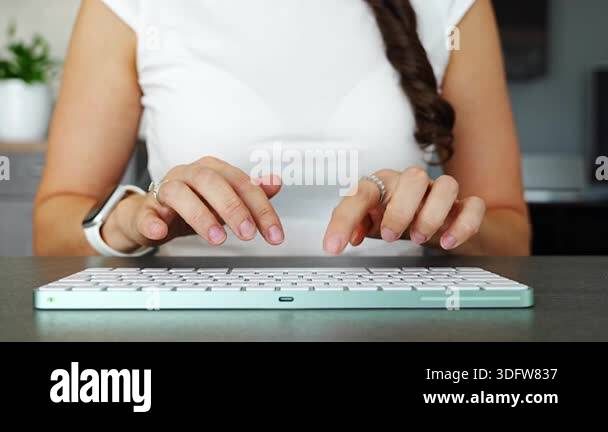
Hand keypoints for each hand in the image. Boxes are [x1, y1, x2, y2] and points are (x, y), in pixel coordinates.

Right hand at [102, 156, 283, 252]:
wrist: (153, 214)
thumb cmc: (194, 205)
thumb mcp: (225, 201)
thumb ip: (251, 193)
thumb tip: (276, 183)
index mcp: (213, 170)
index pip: (242, 184)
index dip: (261, 209)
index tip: (274, 234)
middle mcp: (189, 174)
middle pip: (212, 182)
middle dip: (233, 208)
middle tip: (248, 234)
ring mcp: (165, 189)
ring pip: (180, 193)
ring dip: (201, 216)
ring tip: (217, 238)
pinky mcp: (146, 208)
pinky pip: (147, 211)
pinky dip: (152, 221)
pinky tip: (160, 232)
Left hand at [323, 167, 485, 254]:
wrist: (440, 224)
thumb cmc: (400, 219)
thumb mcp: (373, 224)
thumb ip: (357, 226)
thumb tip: (349, 237)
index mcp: (385, 185)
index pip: (361, 193)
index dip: (345, 219)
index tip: (334, 246)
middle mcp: (413, 184)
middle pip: (413, 177)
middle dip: (400, 209)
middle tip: (389, 237)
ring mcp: (441, 193)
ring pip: (447, 185)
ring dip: (432, 214)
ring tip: (419, 238)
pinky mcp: (465, 206)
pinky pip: (473, 205)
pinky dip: (463, 225)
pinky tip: (447, 242)